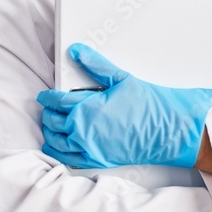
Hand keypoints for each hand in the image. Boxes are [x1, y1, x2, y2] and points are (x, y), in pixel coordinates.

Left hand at [37, 43, 211, 168]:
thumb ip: (95, 65)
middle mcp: (82, 129)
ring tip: (50, 125)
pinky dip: (57, 151)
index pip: (57, 100)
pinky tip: (56, 146)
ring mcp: (88, 147)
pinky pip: (66, 159)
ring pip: (55, 141)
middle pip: (52, 120)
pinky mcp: (96, 160)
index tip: (45, 95)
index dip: (48, 97)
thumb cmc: (148, 105)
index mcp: (86, 107)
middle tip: (48, 107)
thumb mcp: (121, 79)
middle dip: (48, 112)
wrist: (166, 131)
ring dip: (49, 131)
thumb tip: (77, 51)